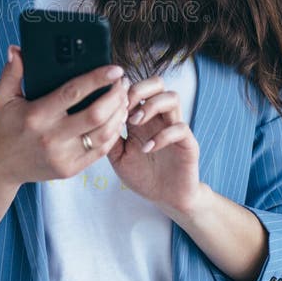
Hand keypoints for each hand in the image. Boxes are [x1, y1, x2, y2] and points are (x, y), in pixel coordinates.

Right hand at [0, 46, 128, 187]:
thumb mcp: (2, 98)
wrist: (0, 167)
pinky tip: (117, 119)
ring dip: (119, 114)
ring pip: (103, 134)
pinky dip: (114, 133)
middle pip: (95, 115)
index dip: (97, 79)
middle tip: (122, 82)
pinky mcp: (70, 169)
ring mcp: (62, 156)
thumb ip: (12, 72)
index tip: (114, 69)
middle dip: (115, 96)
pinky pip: (100, 151)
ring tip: (123, 98)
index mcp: (36, 115)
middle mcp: (51, 137)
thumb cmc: (4, 127)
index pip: (73, 93)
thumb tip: (17, 49)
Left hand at [107, 74, 202, 217]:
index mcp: (142, 117)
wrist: (165, 198)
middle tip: (125, 106)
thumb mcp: (118, 156)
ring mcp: (175, 128)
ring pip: (172, 97)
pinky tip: (148, 148)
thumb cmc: (142, 175)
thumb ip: (109, 137)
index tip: (110, 102)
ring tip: (134, 123)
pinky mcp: (188, 143)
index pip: (138, 87)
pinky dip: (163, 135)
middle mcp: (160, 118)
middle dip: (140, 88)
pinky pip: (180, 128)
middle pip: (158, 83)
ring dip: (151, 105)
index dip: (124, 89)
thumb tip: (94, 118)